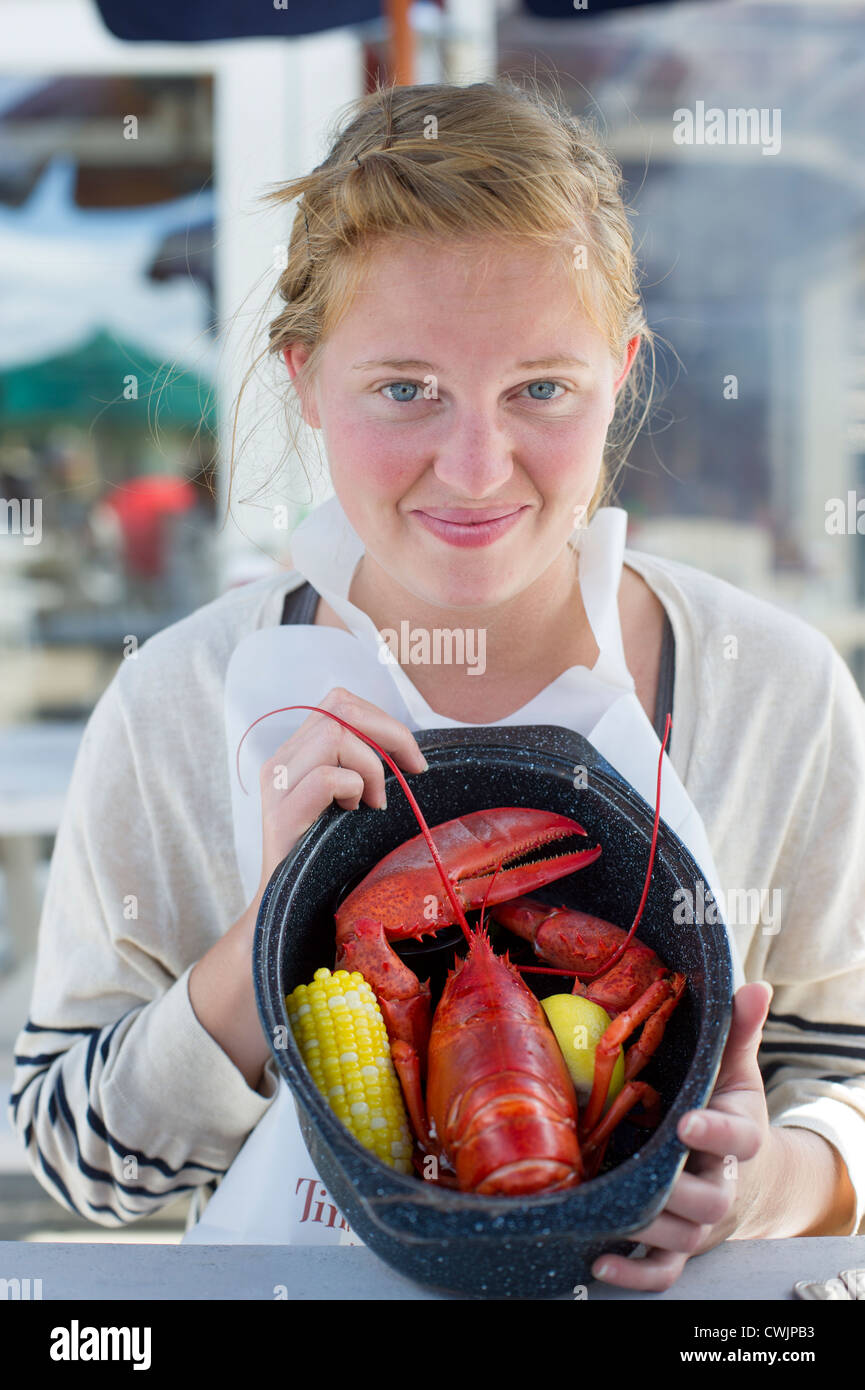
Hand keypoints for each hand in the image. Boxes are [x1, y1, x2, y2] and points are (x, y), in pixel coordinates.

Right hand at [254, 686, 427, 905]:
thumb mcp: (343, 801)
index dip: (382, 719)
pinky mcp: (281, 814)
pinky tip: (354, 813)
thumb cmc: (323, 855)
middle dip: (388, 732)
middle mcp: (280, 760)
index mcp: (295, 753)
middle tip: (411, 769)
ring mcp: (277, 785)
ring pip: (335, 736)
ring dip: (370, 767)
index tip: (411, 757)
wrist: (283, 907)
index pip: (339, 703)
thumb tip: (402, 748)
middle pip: (338, 707)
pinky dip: (354, 789)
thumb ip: (357, 766)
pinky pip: (327, 778)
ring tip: (374, 803)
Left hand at [590, 980, 773, 1291]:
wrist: (742, 1175)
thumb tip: (753, 985)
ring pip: (681, 1235)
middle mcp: (720, 1182)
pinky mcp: (679, 1244)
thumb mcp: (736, 1070)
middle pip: (709, 1197)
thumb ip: (737, 1031)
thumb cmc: (727, 1111)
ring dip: (647, 1226)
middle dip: (677, 1188)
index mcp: (736, 1135)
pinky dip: (633, 1273)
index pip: (735, 1137)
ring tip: (610, 1211)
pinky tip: (599, 1261)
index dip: (712, 1132)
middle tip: (641, 1173)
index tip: (685, 1122)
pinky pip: (661, 1270)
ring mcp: (699, 1220)